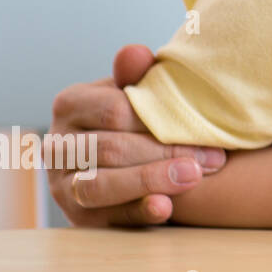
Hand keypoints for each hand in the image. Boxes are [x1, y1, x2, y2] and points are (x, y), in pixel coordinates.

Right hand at [48, 44, 226, 225]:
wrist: (131, 157)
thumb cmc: (139, 117)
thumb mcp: (138, 91)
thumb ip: (138, 73)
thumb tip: (135, 53)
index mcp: (71, 104)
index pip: (114, 111)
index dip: (161, 121)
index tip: (205, 128)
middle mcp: (58, 145)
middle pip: (111, 149)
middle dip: (166, 154)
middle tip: (213, 159)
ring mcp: (63, 184)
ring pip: (99, 186)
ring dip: (150, 181)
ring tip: (193, 177)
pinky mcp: (77, 217)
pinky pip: (105, 218)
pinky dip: (137, 213)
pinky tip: (166, 208)